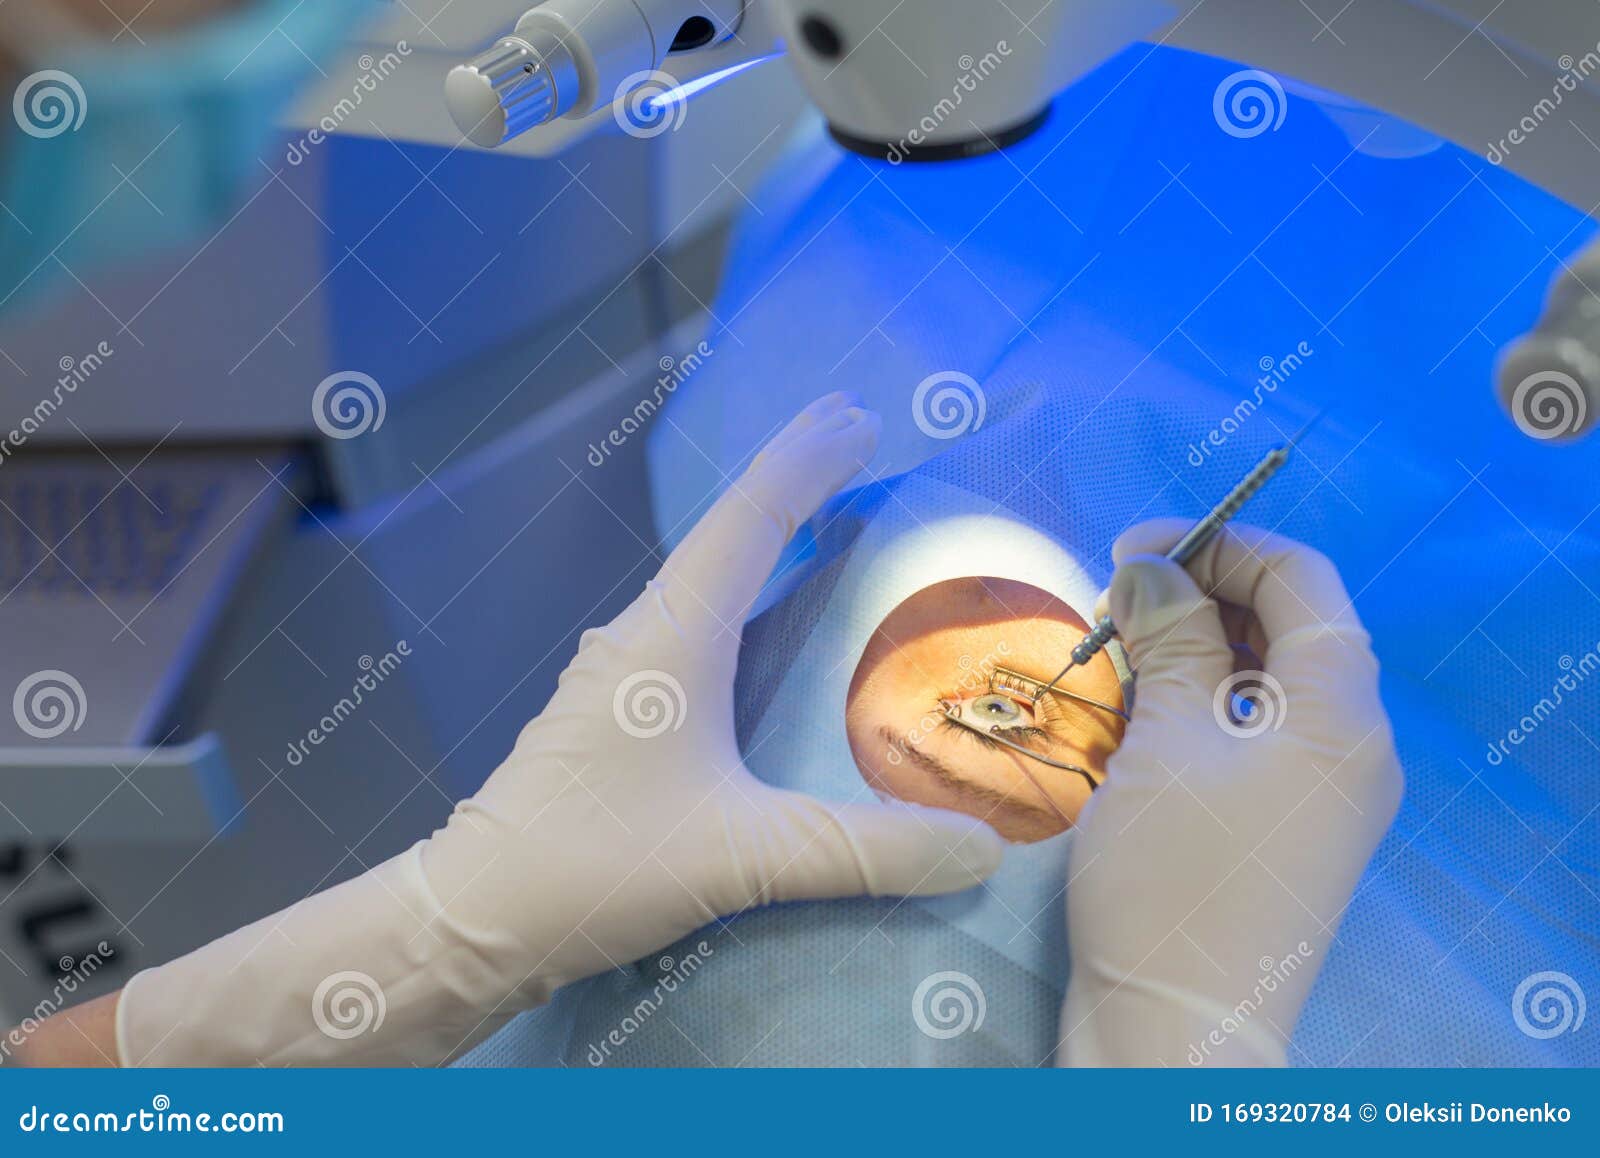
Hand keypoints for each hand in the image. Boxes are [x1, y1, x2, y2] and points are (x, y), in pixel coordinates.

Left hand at [116, 392, 1002, 1065]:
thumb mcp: (744, 858)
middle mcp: (640, 637)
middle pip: (727, 533)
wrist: (470, 919)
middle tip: (851, 431)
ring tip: (818, 518)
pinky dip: (736, 601)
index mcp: (671, 638)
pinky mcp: (607, 715)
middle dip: (791, 479)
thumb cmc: (592, 865)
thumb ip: (866, 851)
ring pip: (701, 581)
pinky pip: (687, 629)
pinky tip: (756, 636)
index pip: (751, 520)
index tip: (860, 419)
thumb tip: (981, 849)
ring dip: (760, 540)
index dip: (809, 463)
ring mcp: (616, 674)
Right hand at [1059, 520, 1401, 1066]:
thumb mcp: (1164, 742)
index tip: (1132, 549)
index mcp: (1342, 712)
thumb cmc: (1172, 878)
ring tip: (1119, 651)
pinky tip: (1142, 710)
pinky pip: (1258, 733)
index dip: (1219, 545)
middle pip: (1292, 626)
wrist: (1178, 1030)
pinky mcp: (1290, 826)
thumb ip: (1169, 640)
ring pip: (1269, 680)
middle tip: (1117, 600)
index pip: (1302, 580)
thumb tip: (1152, 568)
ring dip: (1198, 648)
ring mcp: (1326, 791)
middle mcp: (1353, 744)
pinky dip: (1203, 703)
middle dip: (1204, 593)